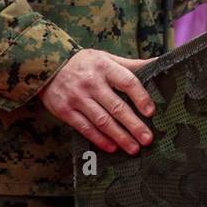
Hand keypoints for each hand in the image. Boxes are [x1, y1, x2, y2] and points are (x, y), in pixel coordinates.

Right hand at [39, 49, 155, 154]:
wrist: (47, 64)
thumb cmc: (84, 63)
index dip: (140, 97)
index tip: (151, 112)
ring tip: (134, 148)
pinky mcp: (65, 110)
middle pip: (116, 106)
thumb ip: (131, 65)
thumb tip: (159, 63)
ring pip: (102, 121)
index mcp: (104, 67)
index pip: (127, 82)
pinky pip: (85, 128)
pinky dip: (100, 139)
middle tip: (147, 139)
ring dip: (119, 136)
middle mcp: (91, 82)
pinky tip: (112, 147)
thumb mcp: (106, 58)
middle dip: (134, 125)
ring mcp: (77, 97)